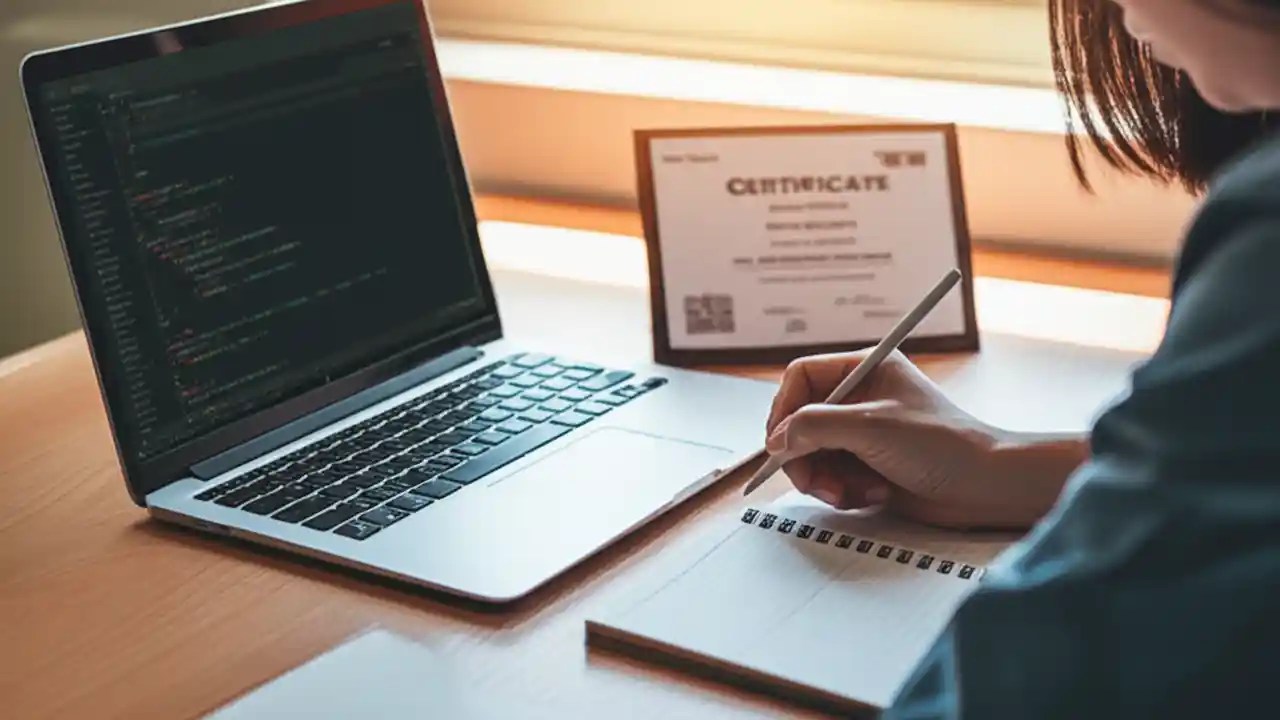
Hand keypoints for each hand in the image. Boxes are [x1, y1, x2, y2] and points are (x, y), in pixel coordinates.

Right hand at [765, 350, 1084, 529]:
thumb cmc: (942, 445)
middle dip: (803, 455)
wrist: (985, 487)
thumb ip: (815, 427)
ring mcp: (863, 433)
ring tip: (849, 493)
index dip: (784, 410)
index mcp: (864, 369)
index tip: (779, 444)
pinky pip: (832, 477)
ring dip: (824, 479)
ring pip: (813, 454)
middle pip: (800, 421)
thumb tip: (776, 439)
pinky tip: (872, 495)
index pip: (800, 379)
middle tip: (811, 481)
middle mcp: (860, 397)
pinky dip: (843, 491)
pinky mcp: (868, 465)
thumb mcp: (871, 427)